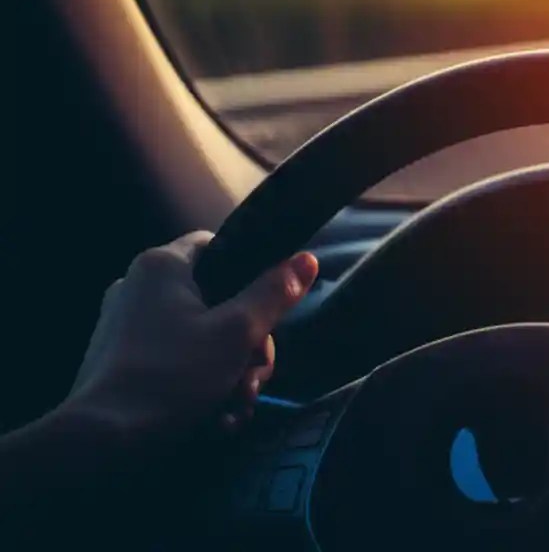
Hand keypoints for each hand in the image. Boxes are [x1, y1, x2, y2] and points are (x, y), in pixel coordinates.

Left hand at [63, 231, 317, 444]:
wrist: (102, 442)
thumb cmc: (173, 375)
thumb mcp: (237, 333)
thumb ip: (274, 294)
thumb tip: (307, 258)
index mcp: (162, 265)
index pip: (220, 246)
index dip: (253, 273)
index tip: (268, 313)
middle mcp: (137, 285)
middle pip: (218, 300)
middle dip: (248, 345)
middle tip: (255, 379)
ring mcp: (125, 325)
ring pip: (202, 336)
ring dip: (231, 373)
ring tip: (236, 408)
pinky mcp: (120, 361)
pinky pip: (176, 360)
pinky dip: (201, 385)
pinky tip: (216, 419)